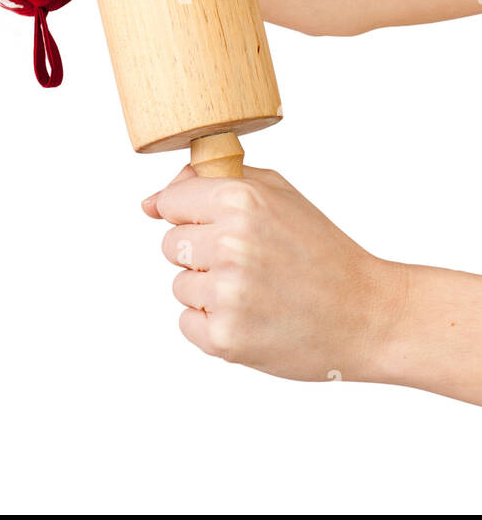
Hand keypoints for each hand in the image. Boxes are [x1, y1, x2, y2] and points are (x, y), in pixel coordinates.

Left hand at [143, 165, 406, 382]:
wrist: (367, 315)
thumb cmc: (322, 250)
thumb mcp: (276, 194)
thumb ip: (213, 180)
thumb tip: (152, 202)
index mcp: (240, 201)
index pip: (171, 202)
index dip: (194, 216)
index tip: (221, 228)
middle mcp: (230, 244)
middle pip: (171, 245)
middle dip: (201, 254)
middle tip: (248, 264)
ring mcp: (227, 294)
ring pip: (180, 286)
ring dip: (209, 292)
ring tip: (256, 292)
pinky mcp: (226, 338)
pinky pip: (188, 324)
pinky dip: (212, 325)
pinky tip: (252, 317)